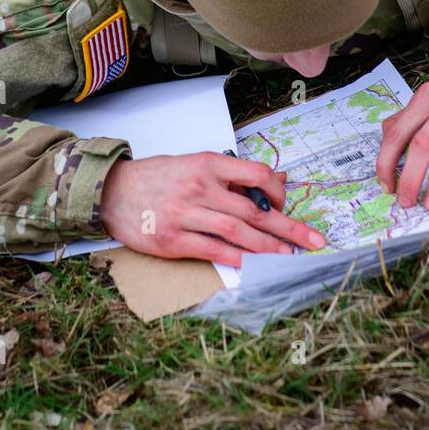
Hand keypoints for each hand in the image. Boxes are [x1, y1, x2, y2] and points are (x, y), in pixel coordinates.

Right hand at [99, 152, 326, 266]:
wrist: (112, 191)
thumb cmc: (159, 177)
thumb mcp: (195, 164)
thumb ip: (232, 174)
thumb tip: (276, 180)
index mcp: (209, 164)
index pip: (257, 175)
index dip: (279, 193)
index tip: (288, 207)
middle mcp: (200, 187)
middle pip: (254, 209)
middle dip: (289, 226)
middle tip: (315, 240)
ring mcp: (186, 214)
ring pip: (237, 231)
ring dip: (268, 247)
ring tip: (290, 256)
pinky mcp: (173, 240)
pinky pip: (212, 250)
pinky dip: (236, 258)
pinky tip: (255, 265)